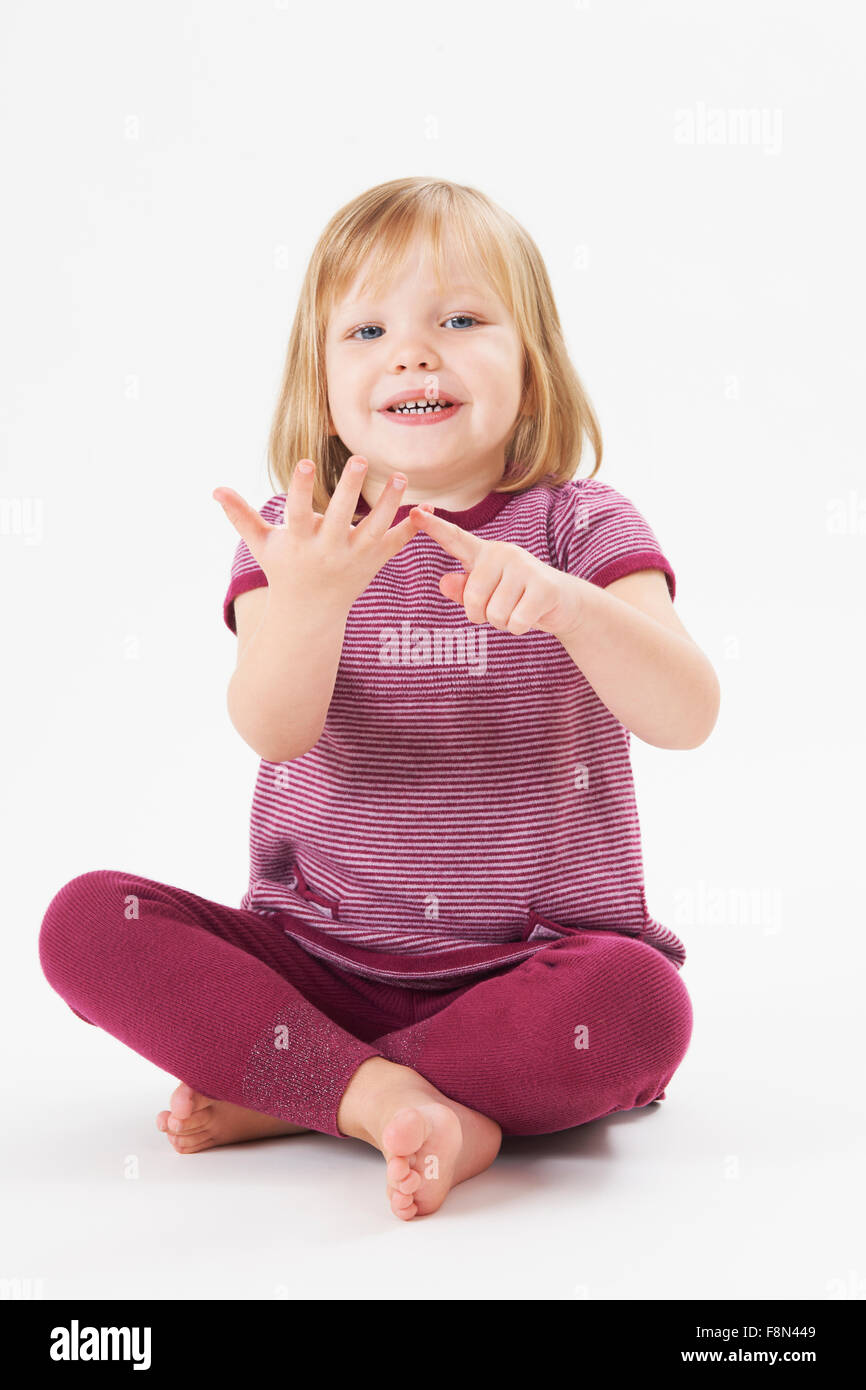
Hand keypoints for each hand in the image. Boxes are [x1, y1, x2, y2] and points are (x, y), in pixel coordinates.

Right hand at [213, 457, 423, 612]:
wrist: (309, 614)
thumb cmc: (283, 570)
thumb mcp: (261, 545)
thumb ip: (241, 516)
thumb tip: (216, 488)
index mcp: (299, 542)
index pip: (298, 512)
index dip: (301, 487)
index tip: (307, 461)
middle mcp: (327, 550)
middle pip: (340, 516)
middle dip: (351, 489)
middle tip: (361, 458)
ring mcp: (353, 558)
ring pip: (375, 529)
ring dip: (390, 504)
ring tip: (401, 476)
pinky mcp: (373, 563)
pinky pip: (394, 545)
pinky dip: (410, 530)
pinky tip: (426, 509)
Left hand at [409, 505, 582, 637]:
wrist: (562, 602)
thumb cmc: (516, 598)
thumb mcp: (486, 594)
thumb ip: (463, 589)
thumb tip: (444, 582)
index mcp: (484, 553)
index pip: (455, 539)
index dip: (433, 528)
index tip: (413, 513)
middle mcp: (504, 554)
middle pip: (472, 598)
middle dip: (482, 615)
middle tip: (501, 608)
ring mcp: (525, 568)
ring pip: (495, 615)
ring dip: (504, 623)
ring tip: (518, 608)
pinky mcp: (544, 587)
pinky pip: (516, 622)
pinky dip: (520, 627)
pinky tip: (531, 614)